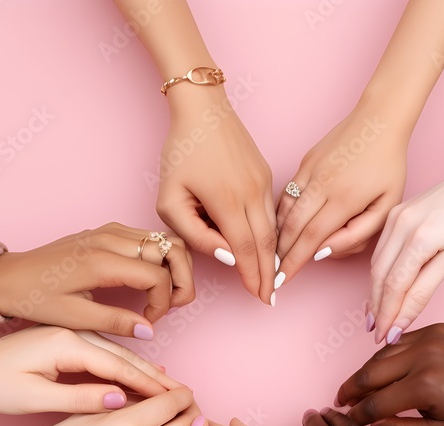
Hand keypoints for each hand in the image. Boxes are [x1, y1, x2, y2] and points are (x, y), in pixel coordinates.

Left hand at [0, 223, 194, 337]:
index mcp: (101, 261)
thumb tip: (149, 330)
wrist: (9, 277)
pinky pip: (150, 238)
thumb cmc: (36, 298)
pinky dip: (161, 258)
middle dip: (182, 280)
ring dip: (175, 267)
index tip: (150, 321)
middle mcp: (110, 239)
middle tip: (170, 306)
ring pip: (166, 239)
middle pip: (173, 249)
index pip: (158, 275)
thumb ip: (116, 322)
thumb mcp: (74, 318)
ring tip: (162, 295)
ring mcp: (111, 230)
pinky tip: (147, 282)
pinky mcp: (109, 231)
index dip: (164, 302)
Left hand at [0, 325, 182, 414]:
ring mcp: (69, 330)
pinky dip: (125, 361)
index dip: (147, 383)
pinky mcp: (65, 335)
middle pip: (122, 352)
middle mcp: (70, 330)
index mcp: (64, 341)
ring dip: (143, 366)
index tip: (172, 398)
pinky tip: (140, 370)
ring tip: (169, 384)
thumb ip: (79, 397)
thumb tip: (120, 401)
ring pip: (116, 349)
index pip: (116, 364)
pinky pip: (104, 347)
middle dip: (153, 374)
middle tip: (182, 392)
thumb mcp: (33, 398)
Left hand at [156, 87, 276, 303]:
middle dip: (270, 274)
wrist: (203, 109)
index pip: (246, 250)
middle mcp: (253, 193)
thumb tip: (225, 255)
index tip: (259, 297)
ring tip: (272, 278)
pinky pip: (272, 212)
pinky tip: (266, 248)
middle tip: (271, 297)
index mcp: (228, 200)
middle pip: (267, 244)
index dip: (253, 277)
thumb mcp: (170, 199)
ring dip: (273, 256)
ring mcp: (263, 182)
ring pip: (273, 229)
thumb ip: (194, 233)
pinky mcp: (266, 175)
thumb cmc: (181, 152)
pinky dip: (271, 234)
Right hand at [276, 108, 406, 284]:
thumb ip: (357, 234)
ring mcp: (309, 171)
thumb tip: (323, 251)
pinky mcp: (304, 162)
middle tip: (272, 275)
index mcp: (344, 199)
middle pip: (291, 228)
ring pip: (283, 211)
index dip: (293, 263)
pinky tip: (280, 228)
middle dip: (280, 255)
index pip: (310, 239)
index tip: (282, 280)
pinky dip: (279, 214)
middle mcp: (321, 185)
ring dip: (276, 235)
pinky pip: (286, 194)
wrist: (379, 121)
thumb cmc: (388, 166)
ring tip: (274, 255)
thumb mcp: (386, 206)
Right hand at [338, 323, 443, 425]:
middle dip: (352, 388)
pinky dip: (389, 355)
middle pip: (371, 373)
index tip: (346, 421)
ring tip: (357, 387)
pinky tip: (382, 370)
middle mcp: (425, 356)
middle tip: (339, 401)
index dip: (357, 415)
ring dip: (367, 370)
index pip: (376, 402)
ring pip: (383, 353)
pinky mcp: (439, 327)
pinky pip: (403, 341)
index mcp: (425, 386)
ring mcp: (432, 337)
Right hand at [369, 157, 443, 343]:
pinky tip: (382, 288)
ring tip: (376, 317)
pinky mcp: (396, 212)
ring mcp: (395, 216)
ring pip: (375, 264)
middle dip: (377, 308)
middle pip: (379, 277)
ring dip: (375, 292)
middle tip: (377, 333)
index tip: (386, 337)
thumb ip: (425, 288)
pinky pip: (381, 249)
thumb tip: (402, 317)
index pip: (395, 287)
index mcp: (420, 238)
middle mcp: (401, 225)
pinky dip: (380, 272)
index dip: (388, 316)